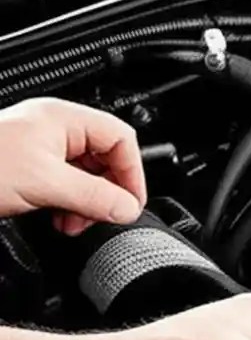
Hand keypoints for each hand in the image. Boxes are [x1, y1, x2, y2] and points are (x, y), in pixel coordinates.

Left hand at [0, 98, 145, 234]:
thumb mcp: (46, 184)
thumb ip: (94, 197)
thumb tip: (127, 208)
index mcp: (63, 118)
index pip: (121, 140)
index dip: (131, 173)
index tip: (128, 203)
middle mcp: (54, 128)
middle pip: (106, 159)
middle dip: (106, 192)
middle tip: (102, 215)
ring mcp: (41, 147)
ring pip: (86, 175)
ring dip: (87, 203)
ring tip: (74, 221)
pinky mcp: (29, 167)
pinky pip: (65, 184)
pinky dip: (69, 204)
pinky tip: (60, 218)